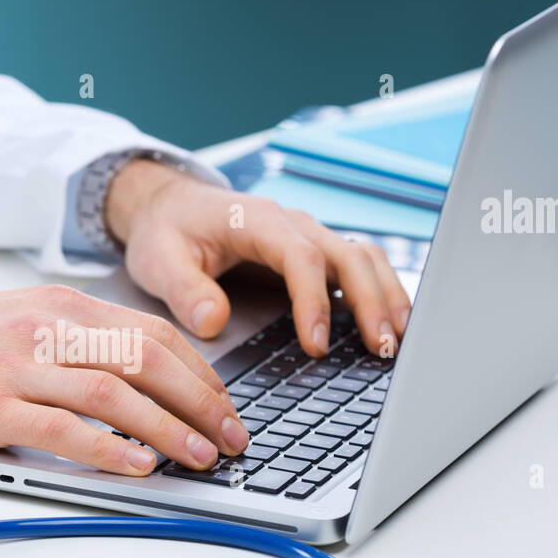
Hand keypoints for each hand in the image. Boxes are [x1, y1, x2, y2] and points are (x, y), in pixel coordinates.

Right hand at [0, 287, 248, 474]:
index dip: (200, 371)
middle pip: (147, 359)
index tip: (224, 403)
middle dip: (202, 401)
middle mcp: (46, 330)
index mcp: (59, 307)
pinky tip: (137, 466)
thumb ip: (75, 340)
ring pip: (115, 394)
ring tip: (200, 457)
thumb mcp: (18, 320)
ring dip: (168, 428)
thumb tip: (135, 376)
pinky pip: (63, 430)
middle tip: (232, 436)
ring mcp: (18, 367)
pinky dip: (108, 450)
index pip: (151, 333)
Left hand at [104, 158, 411, 357]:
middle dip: (370, 302)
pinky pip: (358, 269)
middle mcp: (292, 224)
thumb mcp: (159, 261)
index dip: (313, 301)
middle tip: (380, 349)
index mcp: (256, 220)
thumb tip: (214, 322)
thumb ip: (185, 291)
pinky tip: (390, 328)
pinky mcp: (314, 254)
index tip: (315, 345)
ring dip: (386, 297)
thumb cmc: (166, 232)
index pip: (301, 257)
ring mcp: (308, 237)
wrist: (169, 207)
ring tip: (397, 342)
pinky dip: (380, 294)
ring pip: (364, 259)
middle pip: (348, 255)